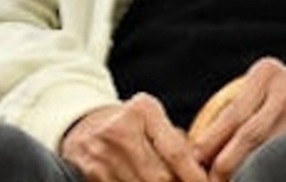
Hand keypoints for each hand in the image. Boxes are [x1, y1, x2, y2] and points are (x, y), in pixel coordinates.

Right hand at [60, 94, 206, 181]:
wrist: (83, 124)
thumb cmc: (131, 123)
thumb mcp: (154, 118)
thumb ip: (176, 140)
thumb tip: (201, 169)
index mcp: (143, 110)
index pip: (175, 151)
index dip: (194, 175)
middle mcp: (120, 130)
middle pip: (159, 176)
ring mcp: (101, 153)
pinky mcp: (88, 172)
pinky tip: (143, 181)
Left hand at [189, 57, 285, 181]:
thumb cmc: (268, 99)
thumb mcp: (253, 92)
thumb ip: (229, 114)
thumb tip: (195, 156)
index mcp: (266, 73)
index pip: (232, 115)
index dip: (209, 143)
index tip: (193, 163)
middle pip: (252, 134)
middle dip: (226, 164)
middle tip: (211, 181)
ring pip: (271, 150)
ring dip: (248, 172)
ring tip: (231, 180)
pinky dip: (271, 171)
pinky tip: (260, 177)